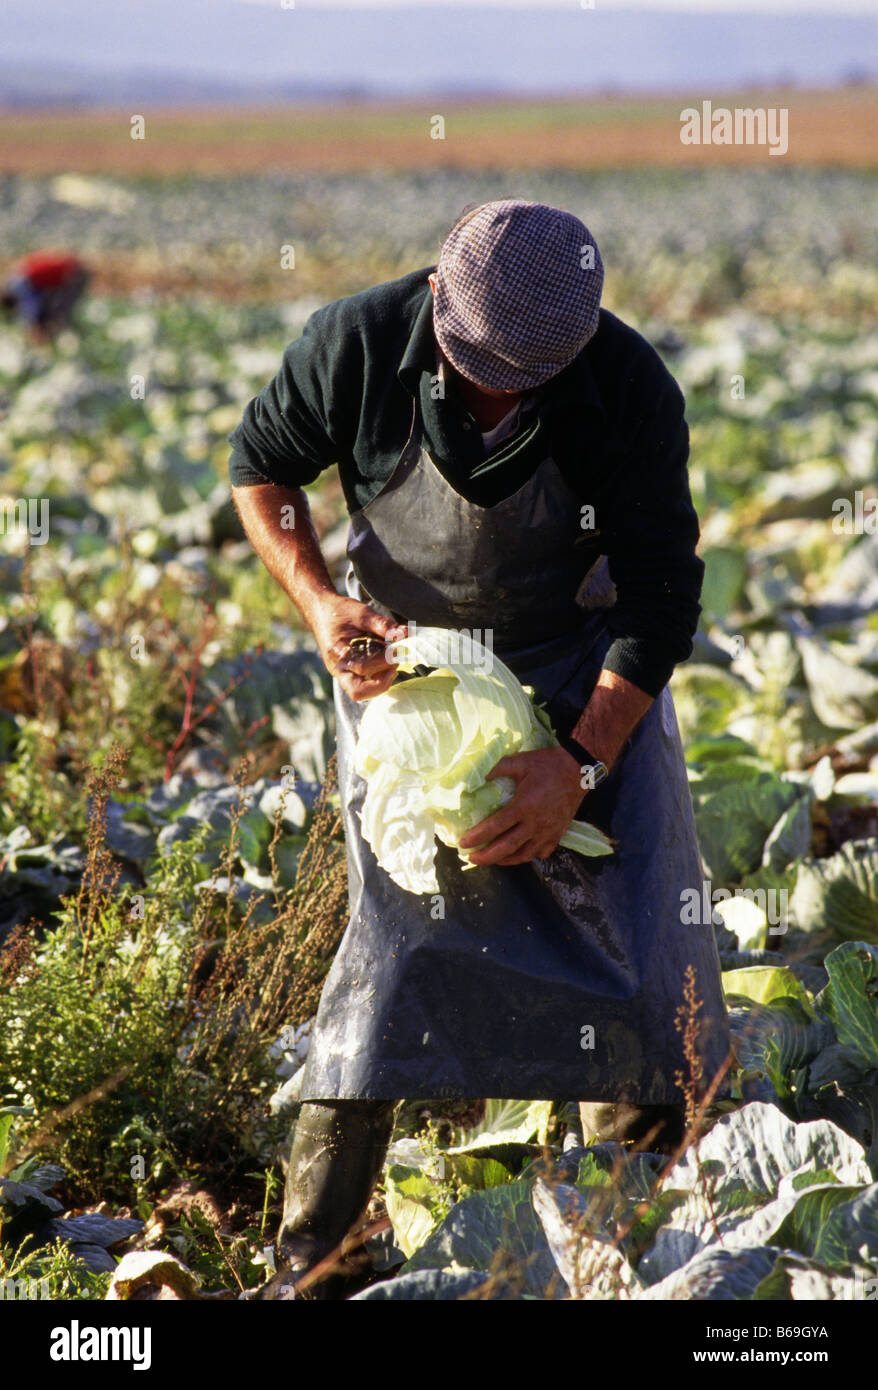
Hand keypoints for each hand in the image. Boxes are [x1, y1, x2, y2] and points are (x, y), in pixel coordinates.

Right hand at [310, 594, 406, 701]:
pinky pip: (364, 684)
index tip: (398, 651)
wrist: (321, 611)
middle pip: (358, 691)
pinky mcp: (349, 672)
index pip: (362, 667)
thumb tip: (404, 633)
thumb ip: (382, 624)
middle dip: (382, 682)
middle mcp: (338, 668)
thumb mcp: (361, 613)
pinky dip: (378, 678)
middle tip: (396, 663)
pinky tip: (387, 664)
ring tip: (393, 663)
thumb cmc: (339, 612)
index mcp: (337, 654)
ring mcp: (343, 673)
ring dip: (381, 682)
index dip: (384, 662)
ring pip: (362, 692)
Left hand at [457, 745, 584, 866]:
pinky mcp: (558, 834)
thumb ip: (498, 768)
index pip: (495, 827)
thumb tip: (478, 776)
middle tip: (472, 858)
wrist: (578, 770)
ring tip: (491, 859)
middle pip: (507, 848)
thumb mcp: (521, 761)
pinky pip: (540, 853)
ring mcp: (548, 832)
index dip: (477, 837)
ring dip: (505, 860)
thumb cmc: (548, 765)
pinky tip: (517, 854)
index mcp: (524, 806)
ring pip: (523, 855)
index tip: (463, 842)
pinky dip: (527, 856)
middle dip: (486, 856)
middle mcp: (536, 823)